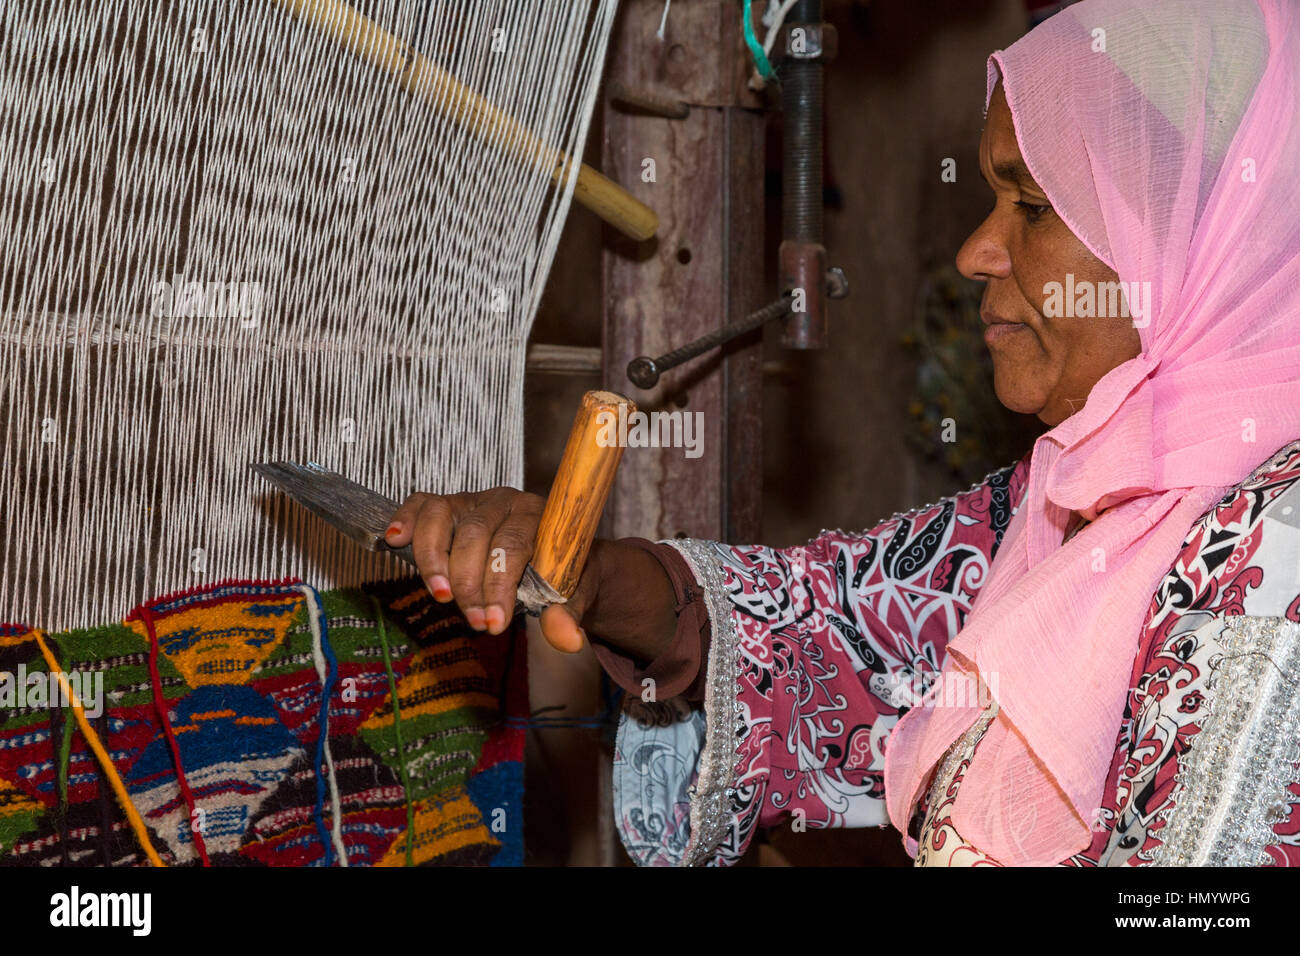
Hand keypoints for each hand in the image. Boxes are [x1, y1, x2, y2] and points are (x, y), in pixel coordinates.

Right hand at [384, 488, 595, 652]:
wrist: (555, 556)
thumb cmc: (560, 573)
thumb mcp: (575, 593)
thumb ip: (568, 614)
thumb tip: (566, 640)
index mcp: (538, 514)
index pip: (513, 545)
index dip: (499, 586)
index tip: (494, 623)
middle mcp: (504, 500)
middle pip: (475, 534)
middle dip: (469, 584)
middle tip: (474, 621)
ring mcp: (473, 500)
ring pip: (442, 516)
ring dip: (434, 560)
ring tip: (440, 596)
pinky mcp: (449, 506)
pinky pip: (422, 504)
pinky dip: (406, 519)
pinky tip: (395, 541)